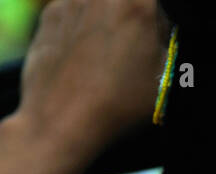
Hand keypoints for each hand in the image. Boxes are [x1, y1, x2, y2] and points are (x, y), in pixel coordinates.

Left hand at [16, 0, 166, 160]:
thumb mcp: (164, 78)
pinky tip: (78, 61)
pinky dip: (78, 31)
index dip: (157, 31)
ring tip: (100, 60)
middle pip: (125, 5)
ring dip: (103, 25)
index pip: (158, 9)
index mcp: (138, 2)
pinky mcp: (50, 14)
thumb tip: (156, 40)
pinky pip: (73, 15)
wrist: (62, 120)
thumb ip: (165, 48)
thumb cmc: (119, 102)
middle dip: (129, 23)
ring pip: (98, 8)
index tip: (152, 51)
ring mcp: (72, 0)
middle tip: (126, 55)